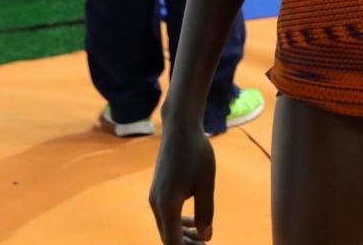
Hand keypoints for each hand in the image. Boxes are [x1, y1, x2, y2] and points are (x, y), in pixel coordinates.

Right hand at [149, 122, 215, 244]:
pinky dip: (179, 223)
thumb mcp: (206, 183)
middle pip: (168, 237)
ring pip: (167, 227)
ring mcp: (155, 198)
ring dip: (183, 235)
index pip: (172, 242)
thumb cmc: (196, 153)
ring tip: (203, 238)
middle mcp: (156, 204)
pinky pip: (167, 216)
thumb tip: (206, 237)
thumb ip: (206, 212)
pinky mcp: (159, 191)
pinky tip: (194, 222)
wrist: (180, 129)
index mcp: (167, 205)